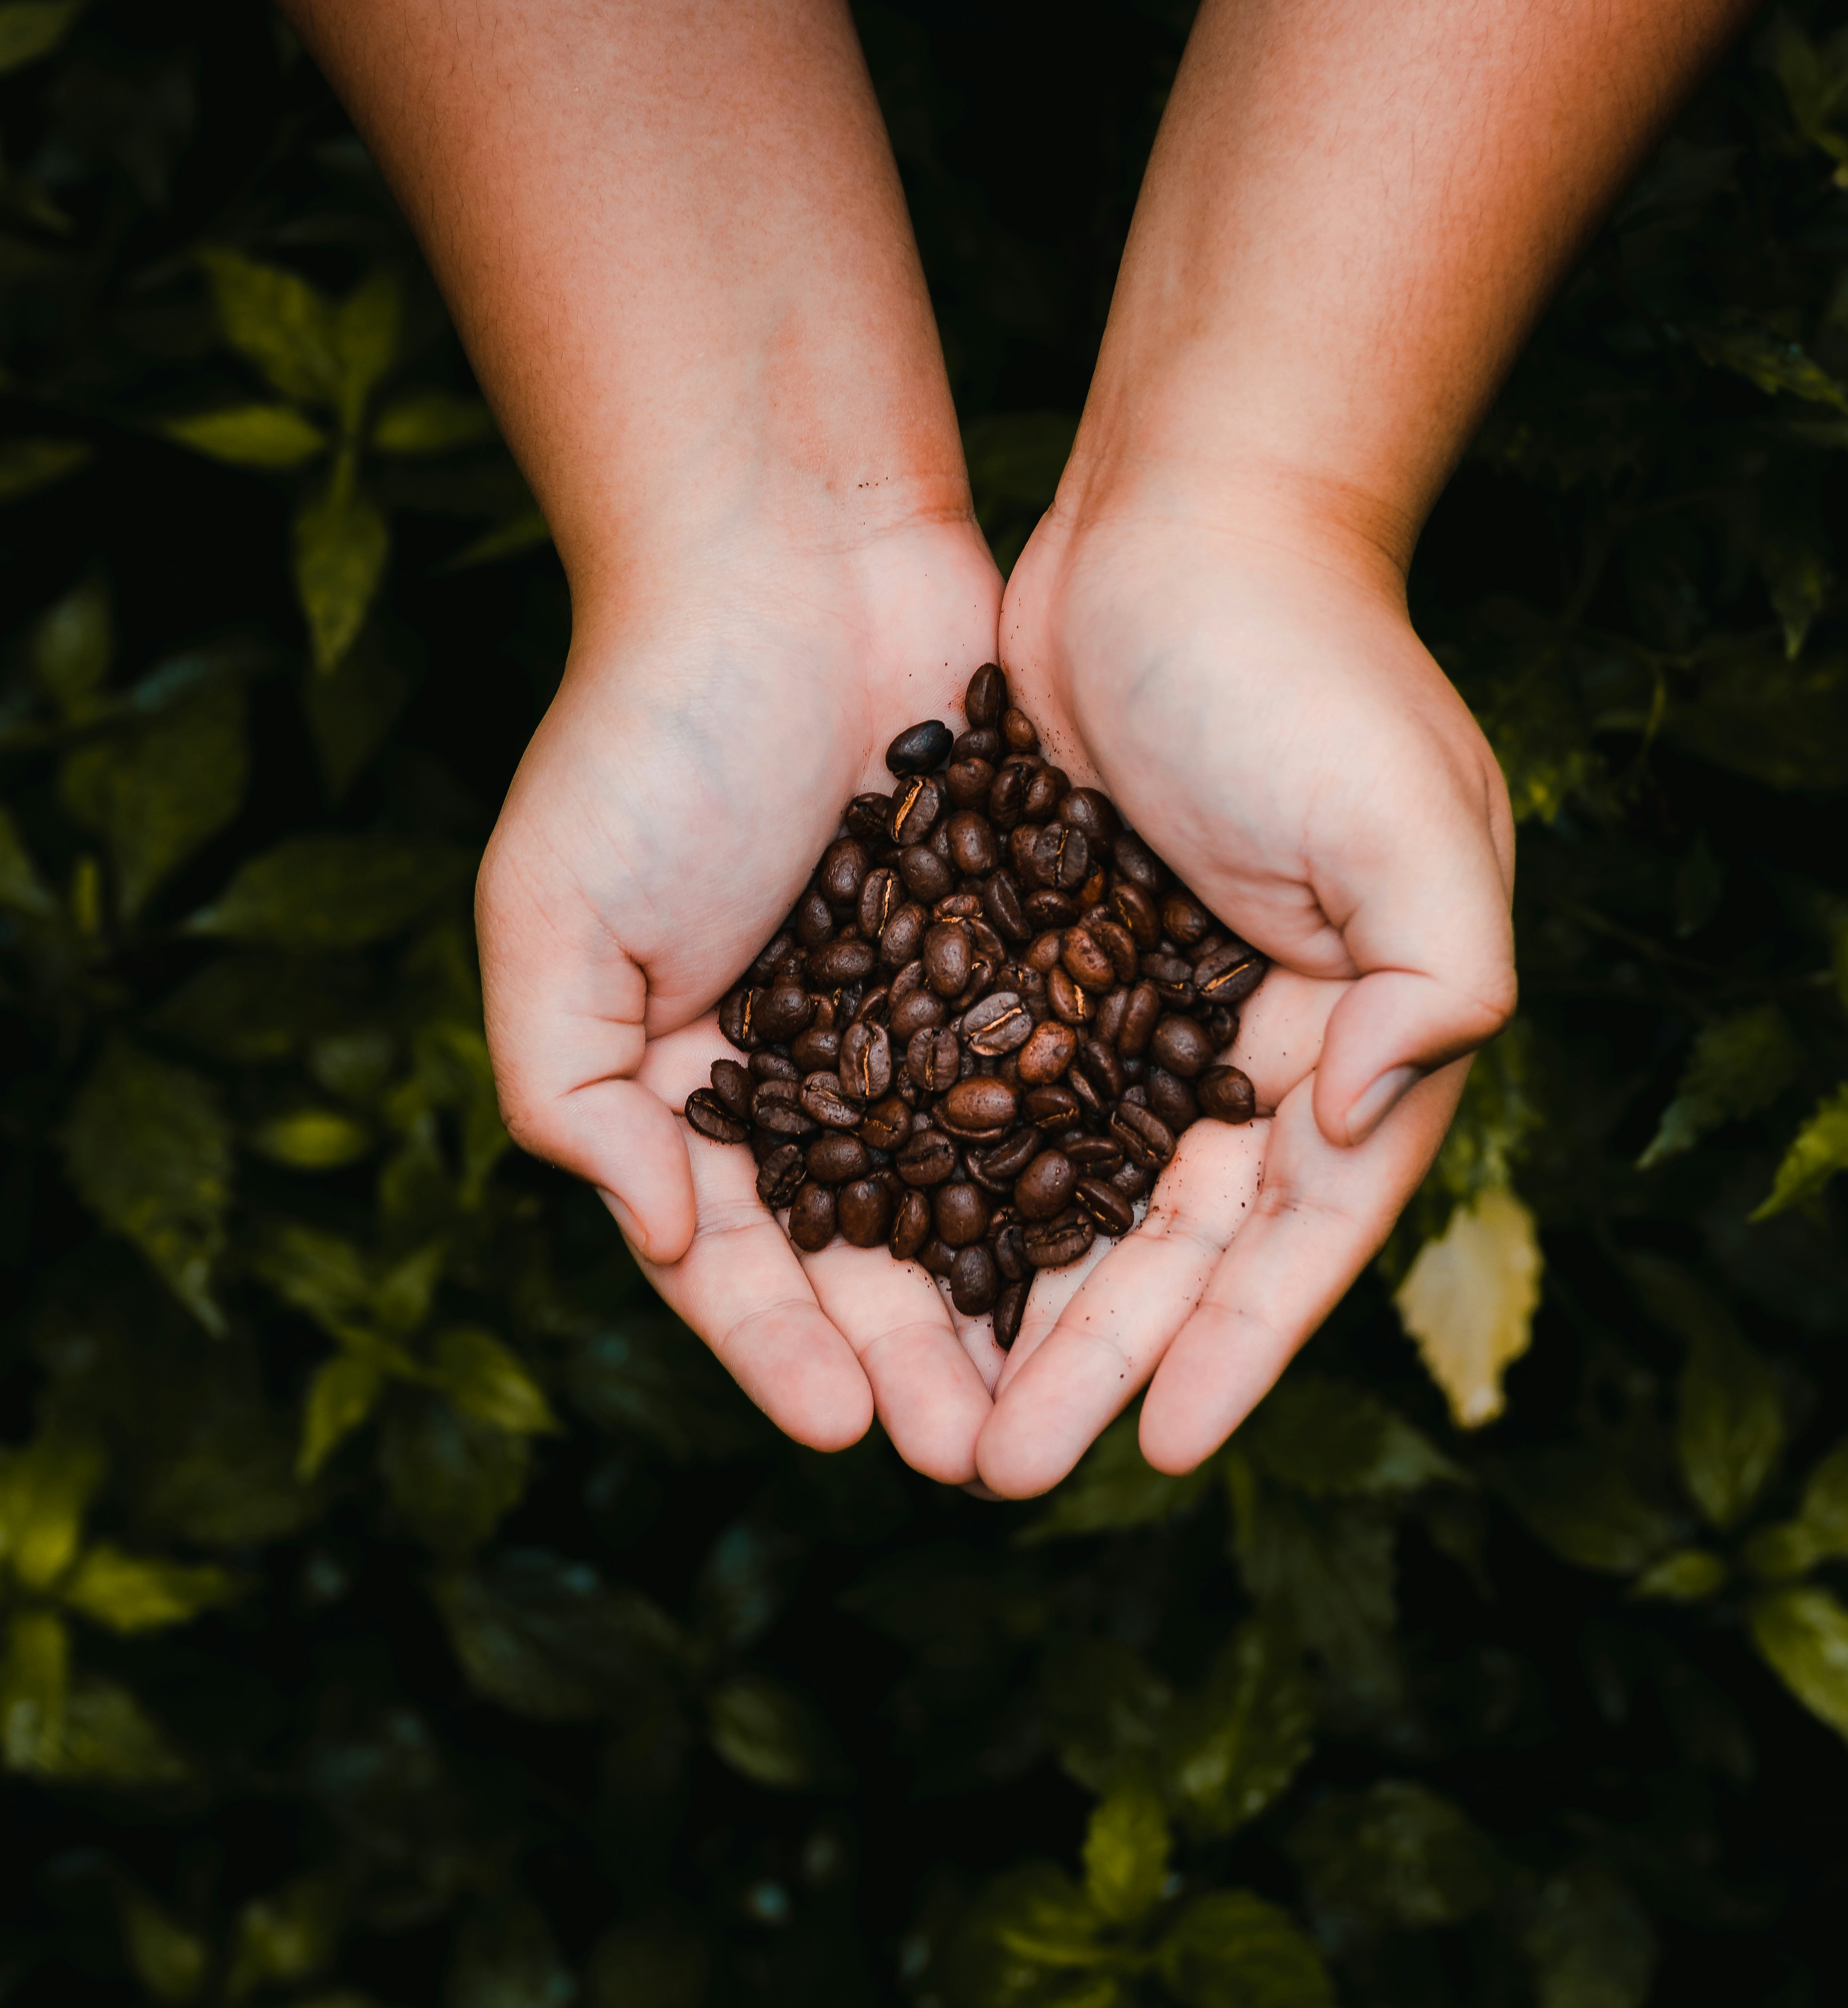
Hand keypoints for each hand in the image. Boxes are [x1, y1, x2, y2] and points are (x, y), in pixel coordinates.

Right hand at [476, 512, 1007, 1483]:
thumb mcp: (550, 911)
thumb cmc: (648, 729)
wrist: (789, 558)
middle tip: (974, 1449)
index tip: (840, 1427)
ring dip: (1015, 1294)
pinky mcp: (1019, 944)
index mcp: (690, 1077)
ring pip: (974, 1188)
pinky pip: (1059, 1075)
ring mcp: (919, 1009)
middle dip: (914, 1353)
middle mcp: (813, 1063)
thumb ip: (571, 1086)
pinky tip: (1138, 1237)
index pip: (732, 1251)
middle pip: (865, 1248)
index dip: (778, 1344)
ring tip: (1063, 1391)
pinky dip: (1089, 1158)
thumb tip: (654, 1231)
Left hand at [975, 489, 1515, 1494]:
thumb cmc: (1302, 662)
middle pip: (1169, 1238)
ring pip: (1072, 1191)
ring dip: (1014, 1297)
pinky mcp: (1047, 944)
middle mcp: (1254, 1034)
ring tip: (940, 1403)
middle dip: (1097, 1352)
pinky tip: (883, 1256)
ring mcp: (1142, 993)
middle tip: (1006, 1464)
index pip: (1296, 1229)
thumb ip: (1435, 979)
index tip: (1159, 1449)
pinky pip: (998, 1095)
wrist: (1182, 513)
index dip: (1235, 1346)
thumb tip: (1359, 1122)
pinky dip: (953, 1177)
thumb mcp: (1405, 818)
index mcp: (1355, 1028)